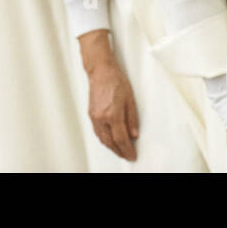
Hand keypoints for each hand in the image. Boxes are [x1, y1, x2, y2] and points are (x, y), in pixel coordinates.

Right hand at [80, 32, 139, 160]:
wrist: (101, 71)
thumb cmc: (116, 80)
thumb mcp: (130, 99)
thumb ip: (132, 119)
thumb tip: (134, 134)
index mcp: (113, 114)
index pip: (121, 139)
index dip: (127, 150)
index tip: (132, 155)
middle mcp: (102, 118)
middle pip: (110, 142)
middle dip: (120, 152)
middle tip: (127, 156)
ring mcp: (94, 117)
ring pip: (102, 139)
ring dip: (111, 148)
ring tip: (120, 151)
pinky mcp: (91, 114)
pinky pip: (97, 132)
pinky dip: (104, 140)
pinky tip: (109, 141)